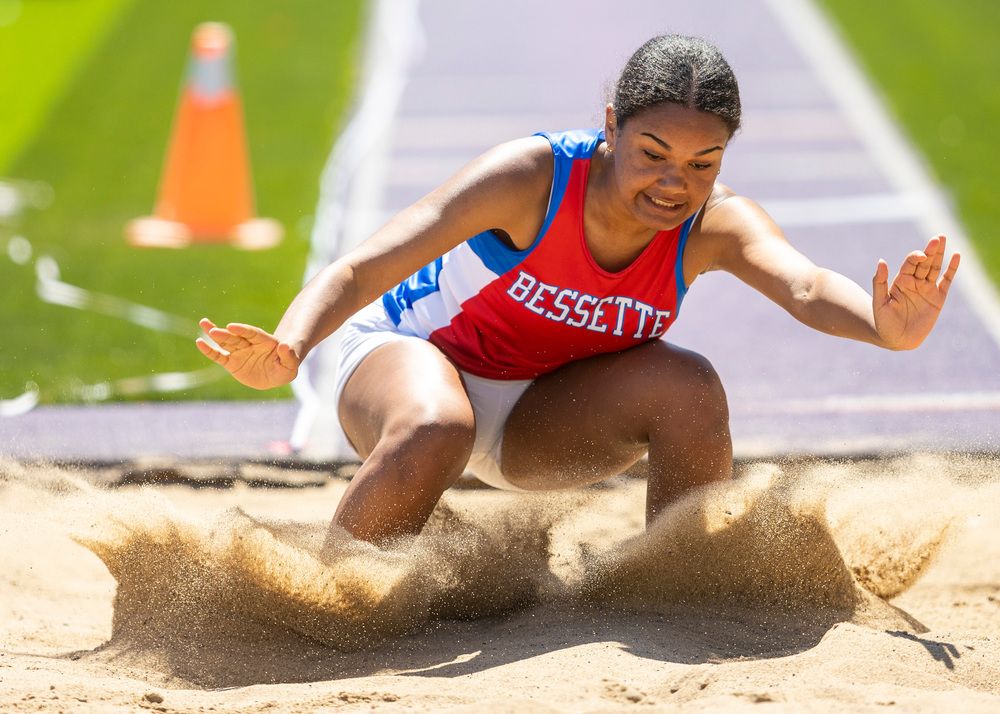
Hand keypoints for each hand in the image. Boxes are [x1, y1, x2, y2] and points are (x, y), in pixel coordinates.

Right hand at [195, 318, 300, 389]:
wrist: (276, 373)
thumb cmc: (286, 366)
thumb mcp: (291, 364)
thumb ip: (289, 355)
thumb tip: (285, 346)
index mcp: (264, 341)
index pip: (253, 333)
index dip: (243, 330)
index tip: (232, 326)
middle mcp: (250, 344)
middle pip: (236, 337)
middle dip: (225, 333)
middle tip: (212, 329)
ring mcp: (240, 352)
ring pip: (225, 342)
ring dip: (215, 334)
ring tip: (204, 324)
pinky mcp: (232, 363)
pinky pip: (219, 356)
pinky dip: (210, 351)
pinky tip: (200, 343)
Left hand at [872, 235, 959, 349]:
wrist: (896, 339)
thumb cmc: (883, 322)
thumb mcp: (879, 302)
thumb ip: (879, 282)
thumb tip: (881, 261)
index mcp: (900, 281)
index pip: (910, 264)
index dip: (915, 258)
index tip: (920, 256)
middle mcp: (914, 282)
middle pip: (924, 262)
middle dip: (931, 250)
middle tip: (938, 237)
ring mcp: (927, 289)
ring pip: (935, 268)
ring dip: (940, 254)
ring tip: (943, 238)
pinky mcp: (938, 298)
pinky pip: (946, 281)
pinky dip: (952, 269)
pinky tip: (957, 256)